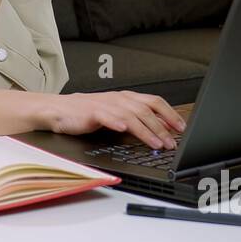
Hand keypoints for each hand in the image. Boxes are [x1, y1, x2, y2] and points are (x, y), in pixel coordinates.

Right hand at [39, 91, 186, 149]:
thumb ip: (137, 120)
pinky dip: (116, 122)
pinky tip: (124, 128)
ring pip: (131, 115)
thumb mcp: (116, 115)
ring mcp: (105, 105)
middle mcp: (119, 99)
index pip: (154, 102)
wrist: (59, 110)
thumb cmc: (87, 113)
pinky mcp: (91, 112)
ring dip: (146, 130)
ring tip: (156, 143)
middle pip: (146, 110)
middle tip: (172, 142)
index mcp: (126, 98)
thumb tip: (160, 131)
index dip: (170, 113)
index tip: (182, 127)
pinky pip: (106, 116)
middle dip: (162, 126)